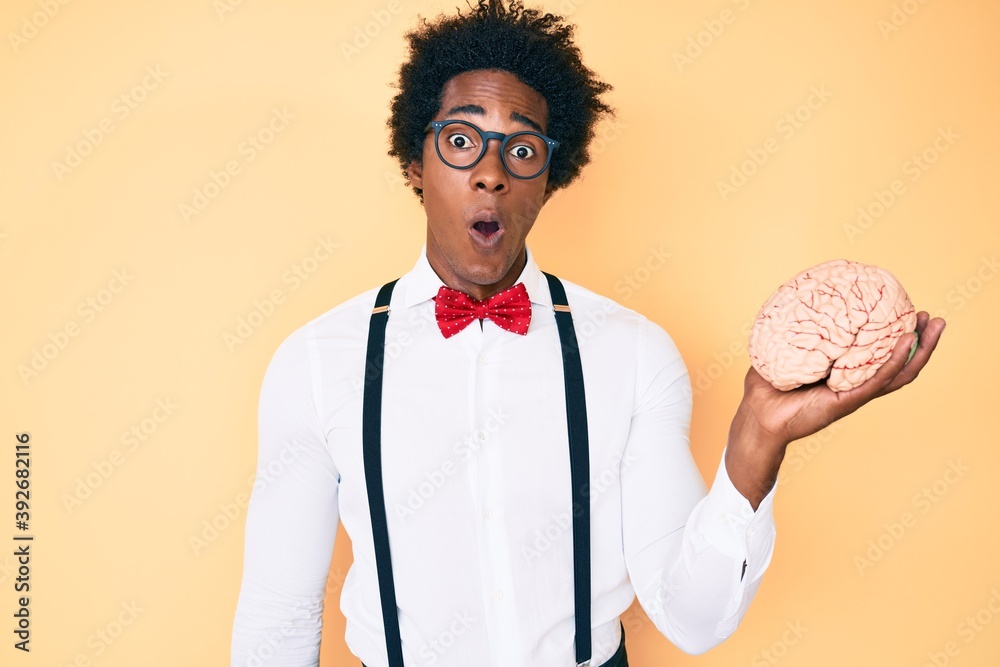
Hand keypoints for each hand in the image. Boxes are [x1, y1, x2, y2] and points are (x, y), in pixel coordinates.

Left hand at [737, 311, 945, 446]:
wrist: (757, 415)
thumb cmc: (766, 387)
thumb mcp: (783, 352)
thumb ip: (794, 331)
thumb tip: (798, 299)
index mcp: (844, 372)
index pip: (878, 354)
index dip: (897, 336)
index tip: (909, 312)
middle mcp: (854, 383)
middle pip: (899, 362)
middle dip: (921, 340)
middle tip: (933, 317)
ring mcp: (853, 393)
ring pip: (898, 372)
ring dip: (920, 349)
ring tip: (934, 325)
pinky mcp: (847, 401)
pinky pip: (877, 380)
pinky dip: (894, 361)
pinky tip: (906, 342)